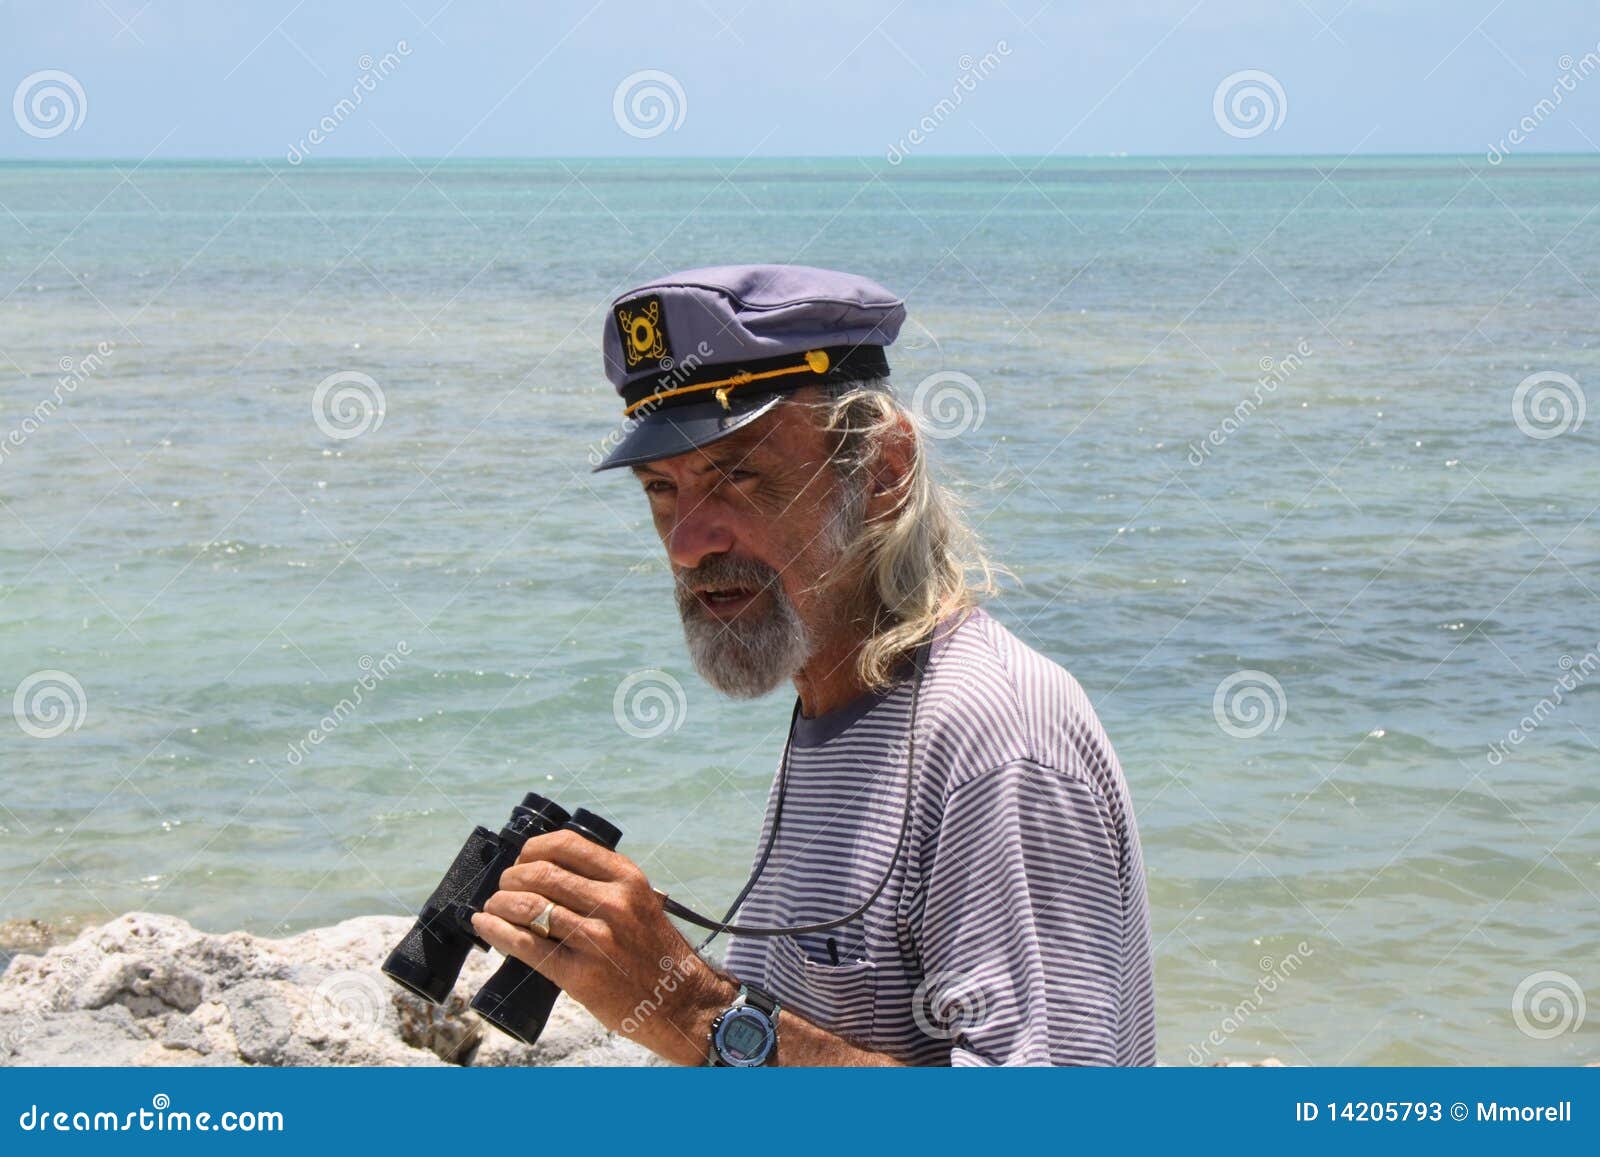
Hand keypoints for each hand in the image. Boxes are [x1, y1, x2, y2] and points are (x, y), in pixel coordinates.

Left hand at [470, 829, 734, 1064]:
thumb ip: (603, 884)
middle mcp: (612, 903)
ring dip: (500, 904)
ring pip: (528, 907)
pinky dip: (497, 932)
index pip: (566, 845)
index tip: (522, 858)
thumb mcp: (642, 903)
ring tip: (494, 907)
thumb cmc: (657, 953)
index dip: (532, 848)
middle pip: (541, 874)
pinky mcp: (580, 974)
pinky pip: (526, 946)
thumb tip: (548, 870)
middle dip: (511, 878)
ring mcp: (595, 938)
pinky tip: (485, 925)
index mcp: (627, 879)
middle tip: (503, 887)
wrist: (681, 1003)